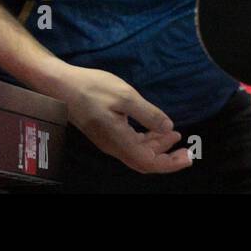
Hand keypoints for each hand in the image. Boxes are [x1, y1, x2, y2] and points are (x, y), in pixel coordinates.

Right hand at [49, 64, 192, 174]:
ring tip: (175, 135)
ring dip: (158, 147)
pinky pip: (131, 144)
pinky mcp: (107, 133)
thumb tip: (168, 128)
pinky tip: (156, 129)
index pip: (149, 162)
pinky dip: (147, 140)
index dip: (170, 163)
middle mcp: (114, 146)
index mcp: (119, 141)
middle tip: (187, 151)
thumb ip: (147, 114)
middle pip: (145, 162)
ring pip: (139, 153)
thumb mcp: (125, 96)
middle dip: (167, 159)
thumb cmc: (92, 88)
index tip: (188, 157)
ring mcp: (109, 141)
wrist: (62, 86)